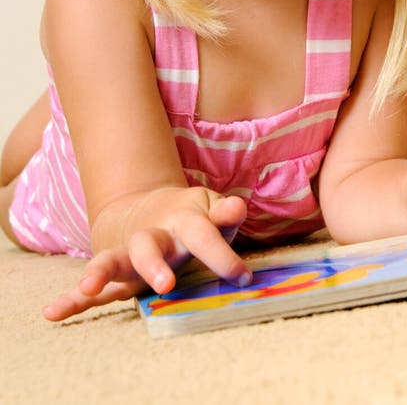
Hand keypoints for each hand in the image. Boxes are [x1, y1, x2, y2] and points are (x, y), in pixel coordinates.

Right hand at [43, 188, 249, 321]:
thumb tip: (238, 206)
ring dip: (100, 273)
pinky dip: (70, 301)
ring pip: (112, 261)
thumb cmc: (191, 218)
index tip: (241, 276)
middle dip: (153, 263)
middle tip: (165, 285)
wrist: (147, 208)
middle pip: (149, 246)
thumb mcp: (210, 210)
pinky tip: (52, 314)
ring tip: (88, 287)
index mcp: (182, 222)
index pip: (203, 235)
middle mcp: (153, 238)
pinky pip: (89, 289)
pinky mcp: (113, 273)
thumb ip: (224, 214)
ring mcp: (129, 255)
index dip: (221, 255)